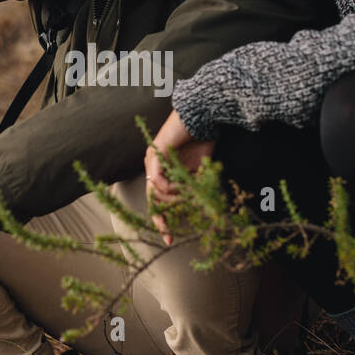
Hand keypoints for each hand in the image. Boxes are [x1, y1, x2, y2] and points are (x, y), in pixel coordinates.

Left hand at [145, 109, 214, 245]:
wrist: (203, 116)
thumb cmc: (203, 141)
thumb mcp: (198, 172)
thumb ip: (192, 189)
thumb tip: (195, 211)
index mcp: (162, 172)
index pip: (158, 201)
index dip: (164, 221)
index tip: (170, 239)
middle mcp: (153, 167)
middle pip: (151, 201)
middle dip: (161, 221)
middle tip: (170, 236)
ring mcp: (151, 160)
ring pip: (156, 194)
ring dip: (173, 200)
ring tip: (188, 196)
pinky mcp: (154, 155)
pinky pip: (157, 181)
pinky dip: (168, 189)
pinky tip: (180, 187)